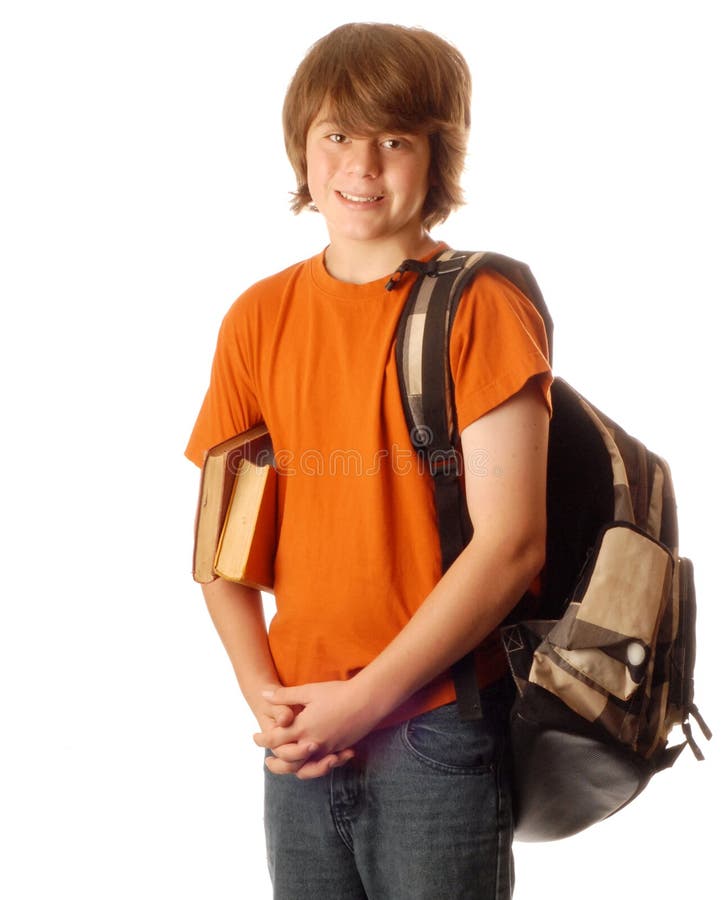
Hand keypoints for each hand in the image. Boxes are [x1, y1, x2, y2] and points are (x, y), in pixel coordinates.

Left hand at [254, 680, 375, 778]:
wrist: (367, 700)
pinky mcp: (338, 750)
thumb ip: (285, 695)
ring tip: (286, 766)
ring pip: (304, 769)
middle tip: (267, 760)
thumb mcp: (309, 690)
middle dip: (274, 762)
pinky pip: (321, 766)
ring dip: (291, 770)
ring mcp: (327, 749)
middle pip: (286, 760)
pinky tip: (308, 763)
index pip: (275, 739)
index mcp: (303, 727)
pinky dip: (311, 768)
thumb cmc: (338, 692)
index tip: (255, 737)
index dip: (262, 739)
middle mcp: (313, 742)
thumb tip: (263, 694)